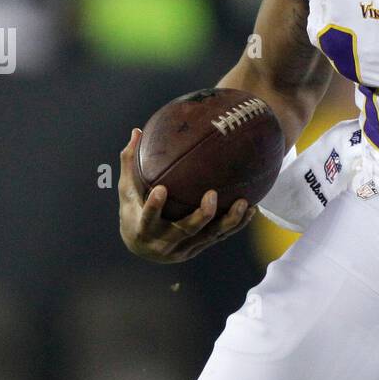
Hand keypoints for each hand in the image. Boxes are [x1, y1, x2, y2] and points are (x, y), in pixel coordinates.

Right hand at [117, 128, 254, 263]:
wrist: (140, 247)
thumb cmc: (133, 211)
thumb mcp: (127, 191)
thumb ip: (130, 163)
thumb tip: (137, 130)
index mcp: (143, 227)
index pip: (148, 217)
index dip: (154, 206)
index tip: (161, 189)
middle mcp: (164, 242)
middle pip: (186, 230)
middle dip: (201, 215)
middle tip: (212, 194)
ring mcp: (183, 248)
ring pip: (209, 236)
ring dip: (228, 221)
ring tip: (243, 203)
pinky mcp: (197, 248)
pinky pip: (220, 237)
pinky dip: (235, 225)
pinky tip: (251, 210)